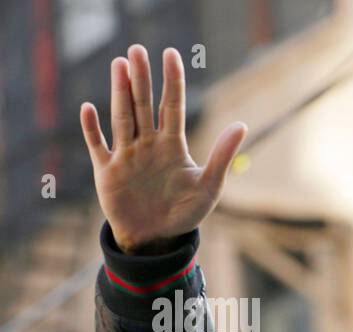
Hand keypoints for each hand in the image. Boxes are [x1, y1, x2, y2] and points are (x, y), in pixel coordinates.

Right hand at [79, 45, 246, 254]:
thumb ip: (222, 156)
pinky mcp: (107, 171)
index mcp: (172, 145)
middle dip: (141, 78)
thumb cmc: (185, 212)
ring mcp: (126, 155)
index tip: (171, 55)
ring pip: (122, 118)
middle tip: (137, 50)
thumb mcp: (209, 186)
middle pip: (143, 105)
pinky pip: (98, 146)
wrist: (158, 238)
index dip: (172, 81)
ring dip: (119, 93)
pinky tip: (89, 109)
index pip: (172, 106)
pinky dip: (92, 129)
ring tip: (118, 65)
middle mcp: (148, 144)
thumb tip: (241, 125)